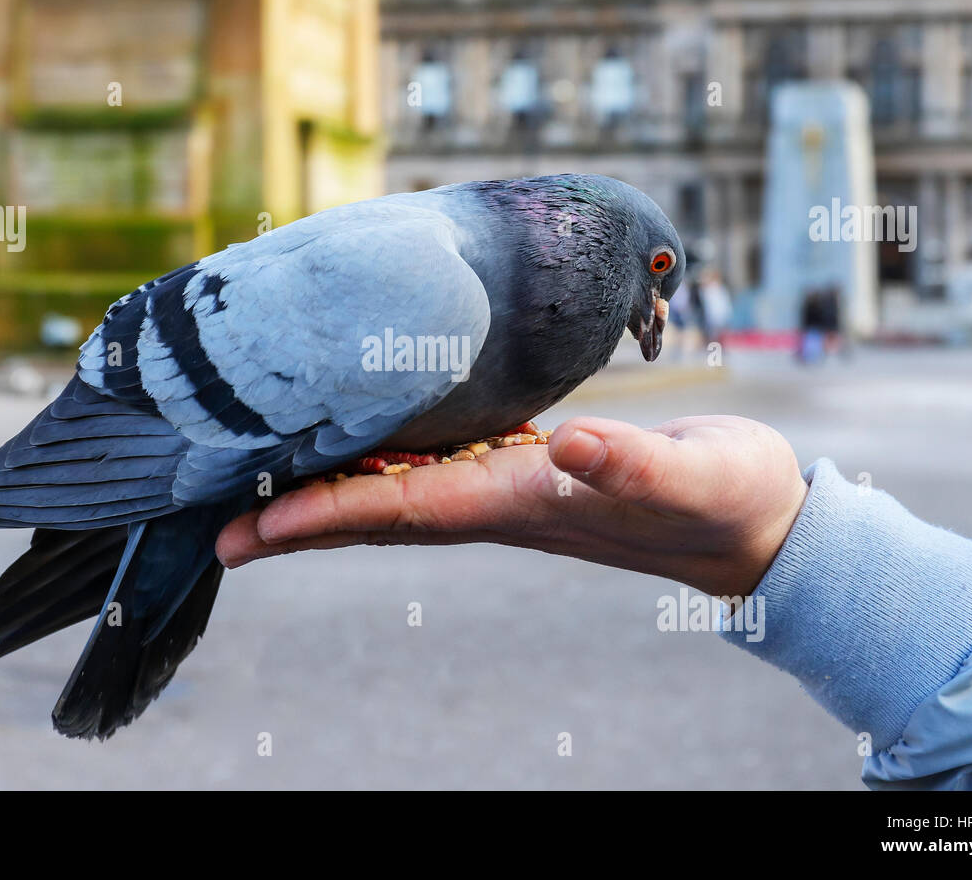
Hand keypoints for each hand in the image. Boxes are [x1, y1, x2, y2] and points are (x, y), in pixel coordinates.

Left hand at [216, 415, 809, 597]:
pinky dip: (381, 462)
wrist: (754, 523)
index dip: (321, 516)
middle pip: (375, 513)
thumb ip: (633, 461)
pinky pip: (432, 470)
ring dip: (327, 492)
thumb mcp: (691, 475)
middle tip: (217, 522)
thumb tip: (568, 445)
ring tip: (262, 485)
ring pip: (396, 493)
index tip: (247, 529)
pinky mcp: (524, 469)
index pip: (400, 513)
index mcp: (520, 503)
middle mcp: (497, 502)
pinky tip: (359, 443)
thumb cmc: (726, 500)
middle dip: (294, 517)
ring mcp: (506, 490)